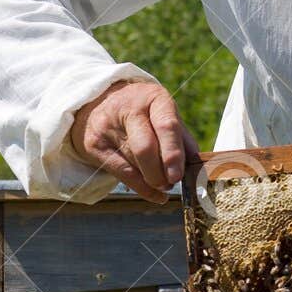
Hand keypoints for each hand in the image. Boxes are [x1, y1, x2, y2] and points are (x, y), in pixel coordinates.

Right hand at [69, 80, 198, 202]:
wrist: (98, 102)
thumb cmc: (143, 111)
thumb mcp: (163, 113)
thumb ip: (182, 137)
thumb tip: (197, 164)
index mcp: (153, 98)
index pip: (166, 126)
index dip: (173, 154)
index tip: (177, 175)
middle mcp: (128, 109)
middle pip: (145, 148)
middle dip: (160, 173)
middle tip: (171, 182)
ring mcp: (107, 127)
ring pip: (134, 164)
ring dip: (153, 180)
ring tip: (163, 182)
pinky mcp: (94, 145)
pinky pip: (122, 174)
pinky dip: (142, 189)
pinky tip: (154, 193)